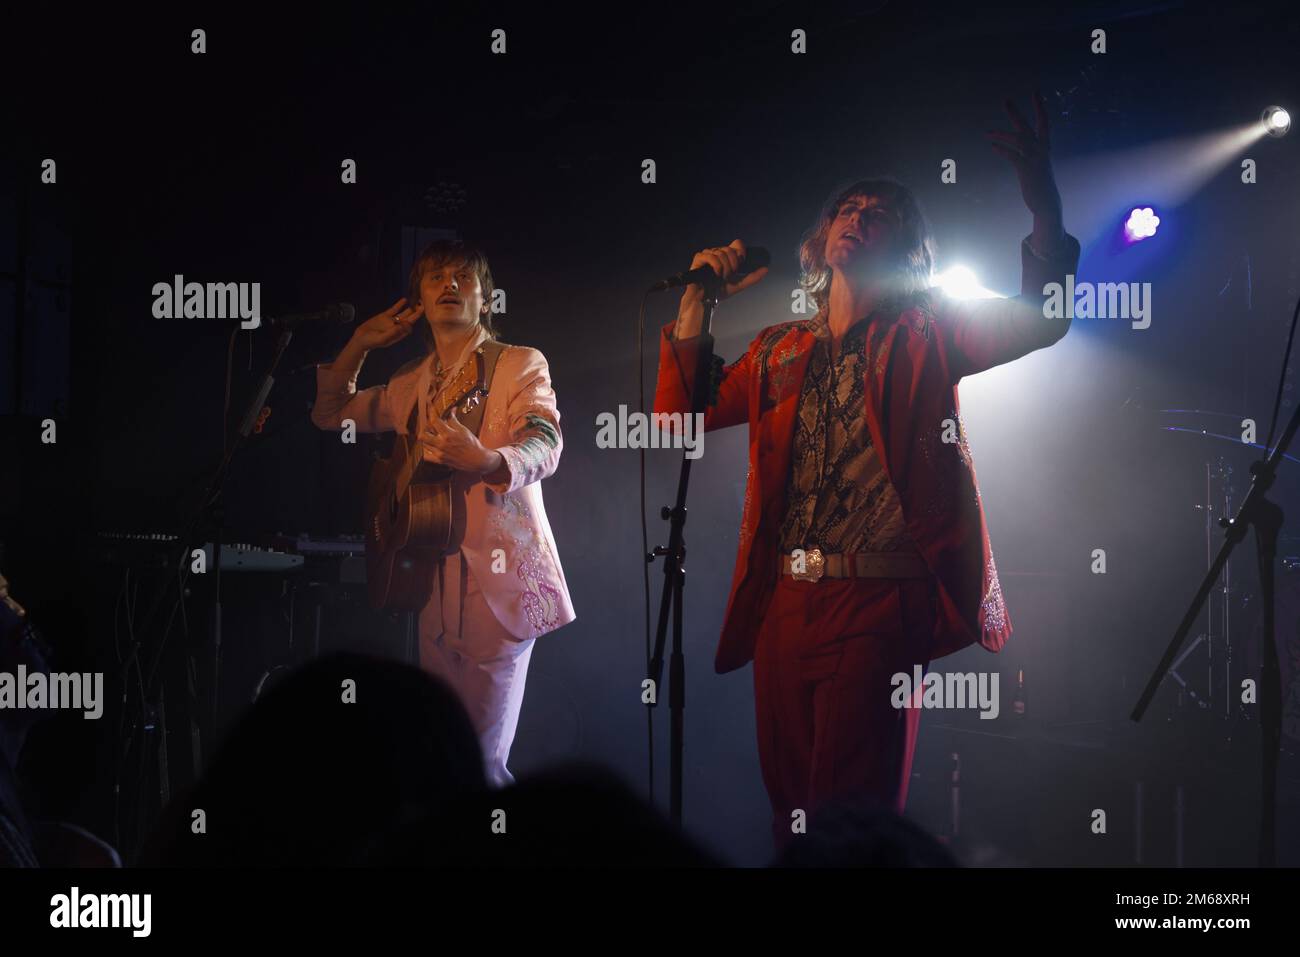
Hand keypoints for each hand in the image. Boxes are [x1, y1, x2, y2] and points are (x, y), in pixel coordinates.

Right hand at [351, 297, 422, 350]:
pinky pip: (394, 309)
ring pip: (403, 313)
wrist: (360, 338)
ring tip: (417, 301)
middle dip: (417, 313)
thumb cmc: (371, 341)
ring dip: (410, 308)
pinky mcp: (385, 316)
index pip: (409, 327)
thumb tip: (403, 326)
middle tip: (424, 305)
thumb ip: (392, 333)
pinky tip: (405, 299)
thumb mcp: (382, 338)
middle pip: (409, 319)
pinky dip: (399, 304)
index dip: (413, 321)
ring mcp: (391, 321)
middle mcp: (397, 327)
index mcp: (398, 334)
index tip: (416, 315)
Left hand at [421, 408, 502, 473]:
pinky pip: (427, 457)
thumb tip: (451, 411)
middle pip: (423, 435)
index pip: (434, 421)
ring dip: (426, 439)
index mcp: (448, 434)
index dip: (431, 413)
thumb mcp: (463, 430)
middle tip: (428, 426)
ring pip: (424, 445)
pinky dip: (426, 451)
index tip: (429, 408)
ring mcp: (439, 453)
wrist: (477, 460)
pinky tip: (430, 447)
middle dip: (424, 429)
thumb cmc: (472, 445)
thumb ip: (454, 420)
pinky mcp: (440, 461)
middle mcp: (441, 444)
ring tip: (431, 436)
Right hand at [676, 239, 768, 338]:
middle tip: (729, 276)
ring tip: (721, 277)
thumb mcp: (739, 284)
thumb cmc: (719, 291)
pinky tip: (715, 274)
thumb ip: (752, 277)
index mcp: (727, 256)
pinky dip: (716, 266)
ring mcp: (707, 254)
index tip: (740, 265)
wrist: (706, 300)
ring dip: (725, 268)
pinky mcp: (699, 258)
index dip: (741, 252)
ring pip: (721, 253)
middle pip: (730, 249)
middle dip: (733, 265)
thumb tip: (765, 269)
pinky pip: (711, 256)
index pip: (737, 243)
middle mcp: (717, 252)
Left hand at [986, 92, 1062, 229]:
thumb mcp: (1038, 167)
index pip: (1044, 122)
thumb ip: (1030, 156)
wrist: (1047, 204)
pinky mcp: (1027, 170)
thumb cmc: (1041, 186)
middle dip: (1016, 113)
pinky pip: (1013, 156)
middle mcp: (1041, 150)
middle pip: (1028, 126)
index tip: (1035, 91)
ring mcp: (1035, 159)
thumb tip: (1020, 152)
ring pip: (1019, 140)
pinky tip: (993, 146)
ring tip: (988, 132)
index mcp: (1044, 148)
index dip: (1040, 106)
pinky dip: (1003, 150)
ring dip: (1002, 134)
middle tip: (1006, 100)